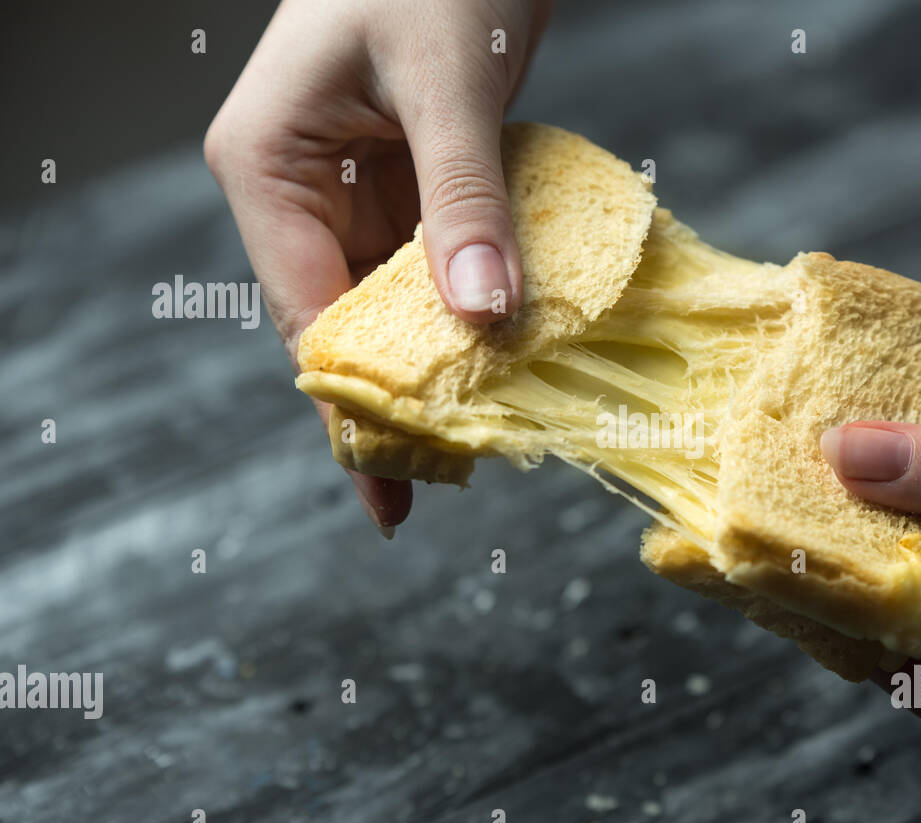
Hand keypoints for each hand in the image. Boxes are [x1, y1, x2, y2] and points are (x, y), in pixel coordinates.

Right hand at [204, 0, 551, 534]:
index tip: (394, 474)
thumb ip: (465, 196)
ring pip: (388, 303)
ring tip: (470, 446)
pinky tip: (495, 361)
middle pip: (342, 321)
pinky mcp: (407, 184)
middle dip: (390, 399)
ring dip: (434, 365)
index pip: (305, 309)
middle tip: (432, 486)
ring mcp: (352, 189)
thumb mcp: (448, 81)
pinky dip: (463, 310)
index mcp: (267, 165)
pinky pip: (431, 265)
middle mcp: (298, 188)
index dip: (355, 398)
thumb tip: (487, 315)